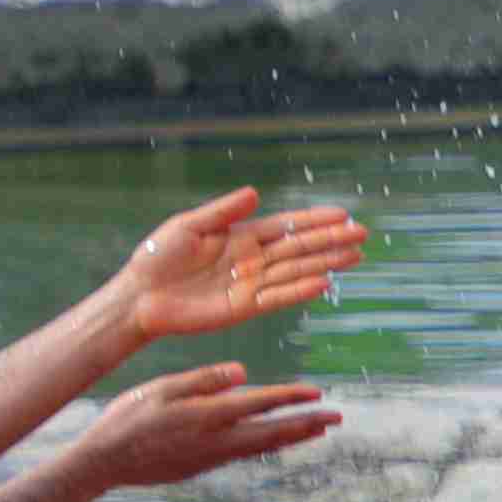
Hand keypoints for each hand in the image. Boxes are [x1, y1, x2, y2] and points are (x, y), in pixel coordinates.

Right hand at [59, 361, 336, 491]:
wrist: (104, 463)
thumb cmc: (126, 419)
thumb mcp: (160, 390)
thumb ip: (202, 380)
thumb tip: (243, 372)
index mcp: (206, 416)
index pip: (259, 404)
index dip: (291, 397)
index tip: (318, 393)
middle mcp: (217, 440)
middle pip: (273, 431)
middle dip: (308, 424)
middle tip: (338, 418)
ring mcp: (212, 457)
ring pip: (263, 446)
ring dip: (293, 436)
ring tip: (318, 429)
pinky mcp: (204, 466)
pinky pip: (246, 454)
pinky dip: (268, 445)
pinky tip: (278, 440)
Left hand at [105, 186, 368, 348]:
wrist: (140, 296)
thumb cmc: (159, 257)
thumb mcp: (188, 225)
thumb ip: (223, 211)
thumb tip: (255, 193)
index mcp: (240, 237)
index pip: (285, 226)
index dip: (313, 220)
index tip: (342, 214)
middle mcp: (252, 260)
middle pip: (299, 248)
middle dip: (331, 240)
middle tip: (362, 233)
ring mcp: (251, 284)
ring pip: (296, 271)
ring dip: (326, 264)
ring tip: (355, 257)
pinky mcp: (244, 308)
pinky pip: (278, 298)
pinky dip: (300, 290)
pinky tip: (324, 283)